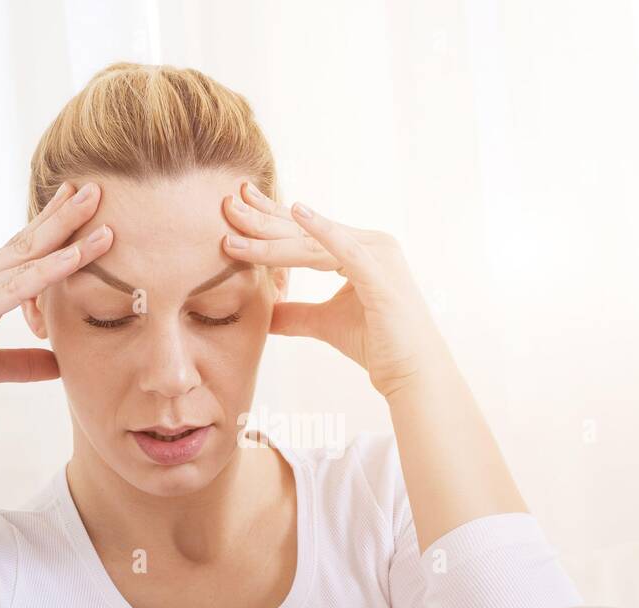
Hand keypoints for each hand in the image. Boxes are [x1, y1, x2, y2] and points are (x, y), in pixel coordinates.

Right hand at [0, 181, 113, 422]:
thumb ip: (24, 363)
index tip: (74, 201)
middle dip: (63, 213)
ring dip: (66, 230)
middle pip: (27, 240)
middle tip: (95, 188)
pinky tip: (77, 255)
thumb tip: (60, 364)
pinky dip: (50, 269)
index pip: (19, 250)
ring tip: (97, 204)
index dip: (48, 225)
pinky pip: (19, 286)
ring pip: (28, 255)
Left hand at [221, 182, 450, 397]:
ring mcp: (379, 256)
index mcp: (361, 250)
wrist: (412, 373)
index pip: (307, 232)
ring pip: (315, 243)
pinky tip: (298, 212)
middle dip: (264, 218)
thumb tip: (264, 314)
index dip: (271, 219)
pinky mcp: (381, 275)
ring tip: (239, 221)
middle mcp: (372, 244)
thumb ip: (296, 314)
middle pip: (307, 230)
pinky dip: (322, 231)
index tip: (236, 206)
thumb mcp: (325, 324)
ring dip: (273, 234)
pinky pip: (346, 250)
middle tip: (227, 203)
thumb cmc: (377, 346)